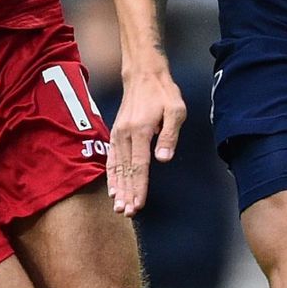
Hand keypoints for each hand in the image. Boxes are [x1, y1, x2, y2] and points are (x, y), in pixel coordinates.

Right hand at [107, 71, 187, 215]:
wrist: (143, 74)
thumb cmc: (163, 93)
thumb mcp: (176, 110)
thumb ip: (170, 135)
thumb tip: (163, 159)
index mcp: (141, 130)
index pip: (139, 166)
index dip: (139, 188)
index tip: (138, 205)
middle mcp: (126, 134)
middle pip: (125, 171)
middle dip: (126, 194)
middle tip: (127, 213)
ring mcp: (118, 134)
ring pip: (116, 167)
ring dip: (117, 188)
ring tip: (118, 207)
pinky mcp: (116, 133)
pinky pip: (111, 158)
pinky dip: (110, 175)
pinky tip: (112, 188)